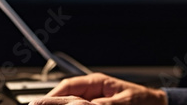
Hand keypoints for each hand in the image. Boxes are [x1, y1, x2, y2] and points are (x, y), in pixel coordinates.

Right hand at [31, 73, 166, 104]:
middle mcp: (93, 91)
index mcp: (97, 82)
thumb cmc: (146, 102)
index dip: (52, 96)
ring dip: (62, 104)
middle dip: (53, 102)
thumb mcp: (125, 103)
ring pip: (72, 103)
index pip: (68, 87)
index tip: (39, 103)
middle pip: (66, 96)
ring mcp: (95, 101)